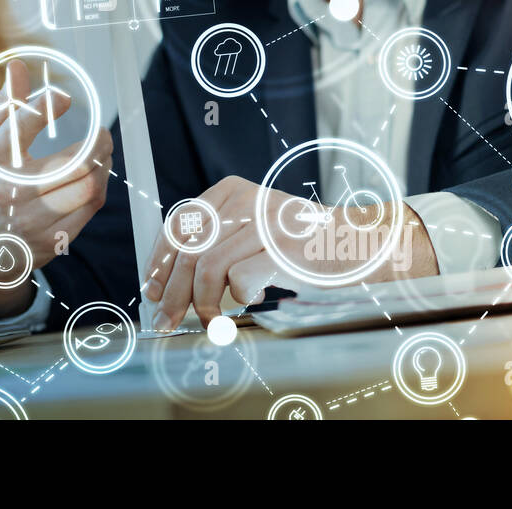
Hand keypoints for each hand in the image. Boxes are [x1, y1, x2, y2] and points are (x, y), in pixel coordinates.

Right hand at [0, 59, 112, 317]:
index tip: (65, 98)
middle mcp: (11, 190)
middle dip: (98, 143)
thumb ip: (6, 105)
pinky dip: (97, 189)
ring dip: (103, 167)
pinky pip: (88, 210)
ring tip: (102, 155)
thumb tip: (18, 65)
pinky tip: (94, 178)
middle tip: (102, 134)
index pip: (23, 123)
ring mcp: (32, 219)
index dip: (49, 103)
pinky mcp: (49, 240)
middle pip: (73, 163)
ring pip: (88, 189)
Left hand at [142, 177, 436, 330]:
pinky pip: (238, 281)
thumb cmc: (301, 243)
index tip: (153, 289)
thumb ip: (216, 240)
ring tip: (210, 321)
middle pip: (188, 252)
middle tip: (167, 319)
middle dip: (173, 294)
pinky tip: (246, 304)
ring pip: (207, 270)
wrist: (358, 244)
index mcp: (231, 191)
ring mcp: (264, 224)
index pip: (178, 226)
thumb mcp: (252, 226)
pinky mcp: (282, 250)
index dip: (159, 262)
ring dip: (203, 305)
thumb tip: (169, 279)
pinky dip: (235, 301)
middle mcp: (244, 201)